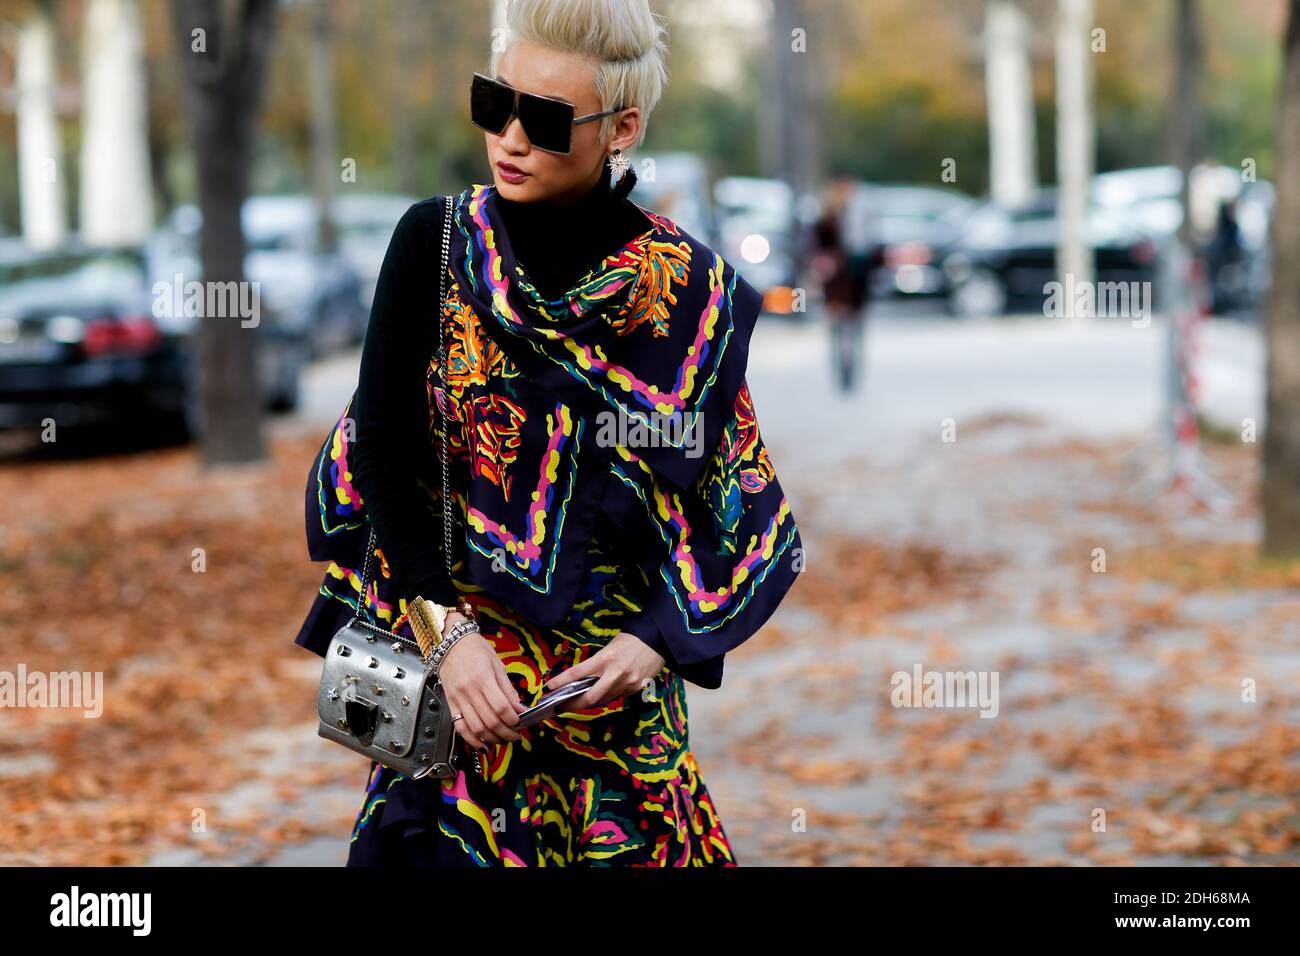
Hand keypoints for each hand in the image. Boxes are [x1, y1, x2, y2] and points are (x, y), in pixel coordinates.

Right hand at [438, 615, 527, 751]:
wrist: (449, 642)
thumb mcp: (497, 664)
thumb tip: (519, 707)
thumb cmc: (475, 649)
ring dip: (492, 738)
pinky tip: (482, 744)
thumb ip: (507, 688)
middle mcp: (469, 691)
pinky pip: (460, 727)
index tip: (521, 722)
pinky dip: (472, 739)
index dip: (513, 719)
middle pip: (490, 720)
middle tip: (516, 736)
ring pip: (476, 727)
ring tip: (503, 740)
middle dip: (506, 732)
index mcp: (483, 678)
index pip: (501, 706)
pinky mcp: (450, 703)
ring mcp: (458, 699)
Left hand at [545, 633, 665, 709]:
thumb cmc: (631, 639)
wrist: (659, 640)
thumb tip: (584, 678)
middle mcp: (615, 674)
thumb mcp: (609, 647)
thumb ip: (598, 664)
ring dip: (589, 702)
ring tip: (577, 702)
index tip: (550, 687)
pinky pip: (617, 697)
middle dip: (573, 705)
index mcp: (605, 659)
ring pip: (603, 701)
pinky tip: (601, 694)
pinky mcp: (636, 689)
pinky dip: (607, 697)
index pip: (577, 674)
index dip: (561, 682)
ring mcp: (627, 684)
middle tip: (562, 705)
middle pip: (589, 699)